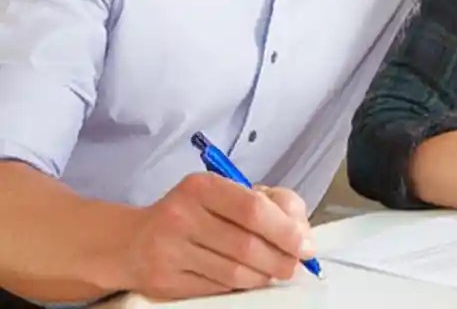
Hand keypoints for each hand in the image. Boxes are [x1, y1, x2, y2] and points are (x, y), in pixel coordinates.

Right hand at [111, 174, 314, 299]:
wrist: (132, 242)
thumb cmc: (194, 214)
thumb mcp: (226, 194)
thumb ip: (269, 204)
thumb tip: (303, 233)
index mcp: (201, 186)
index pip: (253, 208)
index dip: (286, 230)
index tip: (305, 245)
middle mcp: (181, 215)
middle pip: (246, 245)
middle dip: (280, 258)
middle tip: (294, 264)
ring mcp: (169, 250)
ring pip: (234, 272)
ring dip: (263, 276)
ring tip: (272, 271)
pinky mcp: (165, 281)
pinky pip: (217, 288)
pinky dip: (240, 286)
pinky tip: (246, 278)